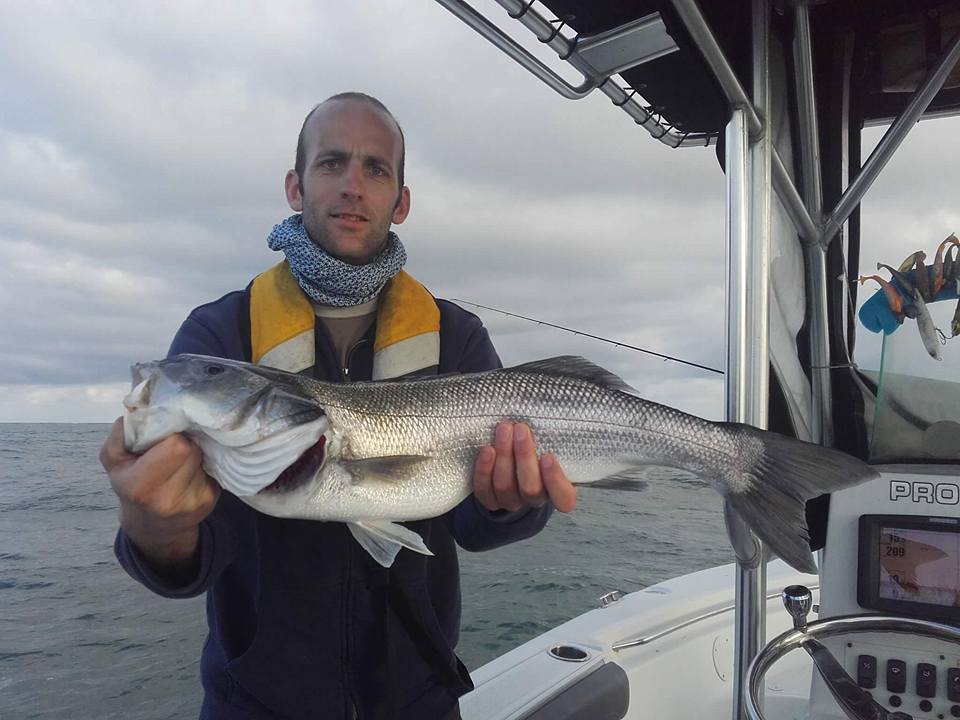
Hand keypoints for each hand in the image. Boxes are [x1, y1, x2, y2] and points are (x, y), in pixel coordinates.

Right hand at [100, 417, 218, 569]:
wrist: (151, 525)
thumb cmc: (130, 484)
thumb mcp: (114, 461)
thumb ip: (121, 434)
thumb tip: (139, 408)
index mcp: (140, 486)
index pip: (176, 445)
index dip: (172, 434)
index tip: (164, 435)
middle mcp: (168, 499)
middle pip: (193, 450)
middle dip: (185, 442)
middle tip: (173, 445)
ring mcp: (193, 503)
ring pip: (205, 457)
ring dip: (196, 452)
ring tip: (181, 459)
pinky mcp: (210, 501)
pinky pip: (215, 469)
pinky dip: (204, 464)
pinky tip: (192, 470)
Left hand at [472, 421, 576, 512]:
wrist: (512, 461)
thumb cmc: (537, 447)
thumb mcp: (550, 443)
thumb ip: (551, 437)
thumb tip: (552, 408)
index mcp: (556, 490)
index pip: (563, 498)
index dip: (556, 481)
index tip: (549, 456)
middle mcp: (534, 499)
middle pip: (530, 488)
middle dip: (524, 456)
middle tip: (520, 429)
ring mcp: (511, 501)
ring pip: (505, 486)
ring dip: (504, 456)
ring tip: (503, 429)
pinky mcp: (490, 499)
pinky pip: (484, 490)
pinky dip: (484, 470)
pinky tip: (487, 450)